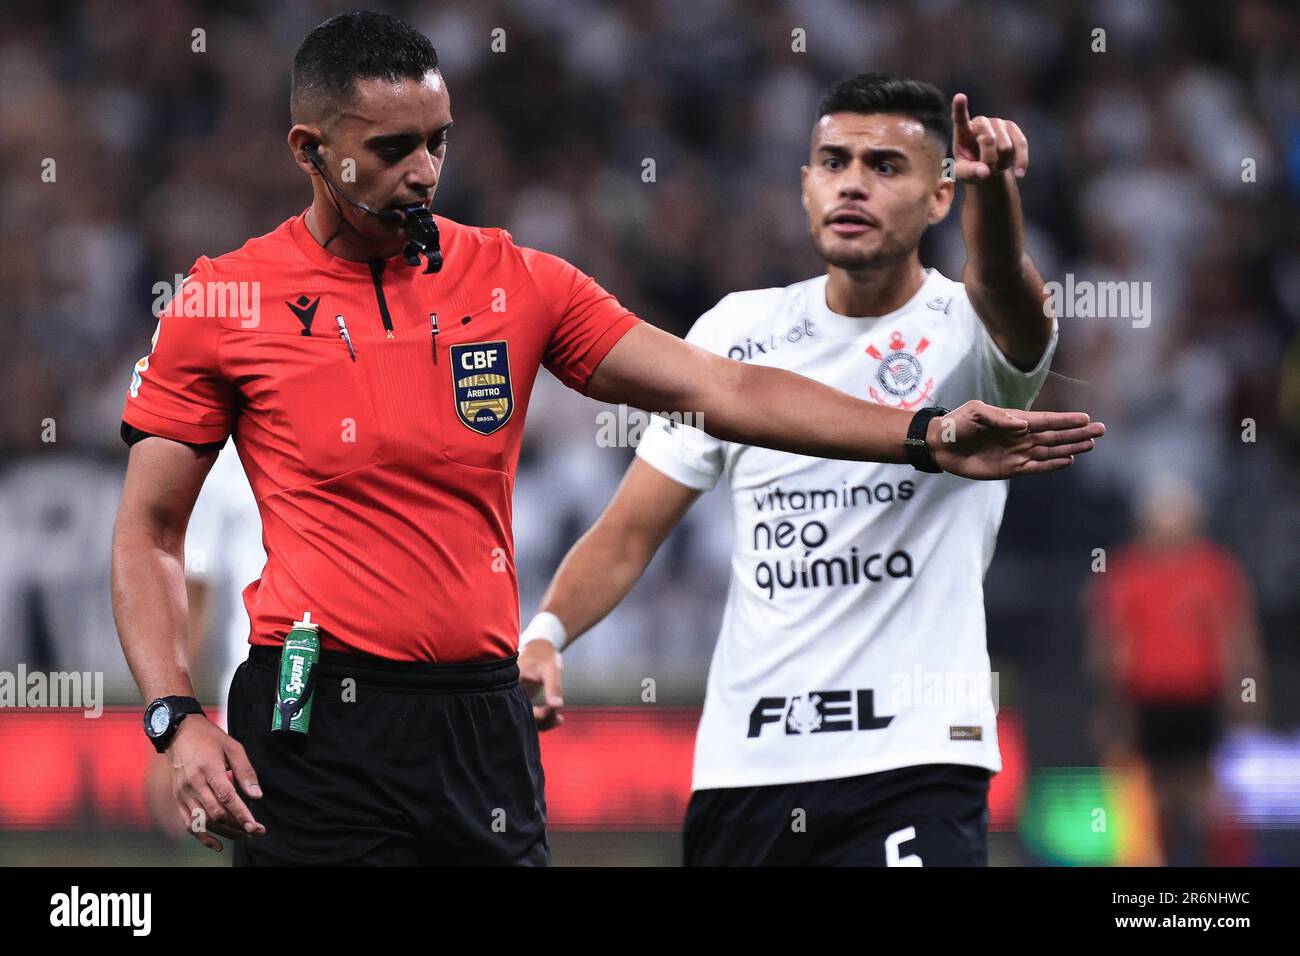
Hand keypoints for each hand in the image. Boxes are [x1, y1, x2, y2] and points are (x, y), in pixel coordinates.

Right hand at [165, 716, 264, 851]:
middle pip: (216, 813)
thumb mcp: (233, 747)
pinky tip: (216, 843)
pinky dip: (202, 836)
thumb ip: (245, 771)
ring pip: (203, 821)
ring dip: (224, 832)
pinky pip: (188, 823)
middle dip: (237, 826)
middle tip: (255, 831)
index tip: (255, 827)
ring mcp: (183, 793)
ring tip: (243, 836)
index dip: (242, 815)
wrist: (178, 732)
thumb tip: (257, 795)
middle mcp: (193, 784)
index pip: (227, 798)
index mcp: (209, 769)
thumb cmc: (209, 738)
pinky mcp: (177, 798)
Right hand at [519, 639, 564, 729]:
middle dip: (542, 722)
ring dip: (543, 723)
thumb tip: (558, 705)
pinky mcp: (519, 702)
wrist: (539, 648)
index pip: (520, 708)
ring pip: (525, 719)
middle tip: (560, 718)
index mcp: (510, 684)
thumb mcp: (550, 668)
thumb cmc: (543, 654)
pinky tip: (557, 719)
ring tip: (560, 719)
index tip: (554, 707)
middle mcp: (507, 693)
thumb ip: (553, 686)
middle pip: (521, 718)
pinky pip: (529, 716)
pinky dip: (542, 719)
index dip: (539, 714)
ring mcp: (513, 698)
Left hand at [927, 401, 1103, 478]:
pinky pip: (1035, 467)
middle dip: (1077, 433)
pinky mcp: (1010, 468)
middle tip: (1100, 431)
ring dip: (1070, 448)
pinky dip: (1051, 465)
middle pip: (1055, 435)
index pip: (1046, 420)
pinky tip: (1067, 461)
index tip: (1086, 419)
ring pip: (1050, 450)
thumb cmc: (958, 423)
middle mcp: (1021, 436)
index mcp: (1015, 420)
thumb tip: (1021, 424)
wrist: (942, 444)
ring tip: (1090, 445)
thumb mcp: (974, 412)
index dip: (1066, 420)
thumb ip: (997, 416)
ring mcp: (1017, 452)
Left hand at [951, 93, 1027, 181]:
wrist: (988, 166)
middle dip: (989, 160)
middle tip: (985, 168)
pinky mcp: (1013, 128)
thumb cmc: (971, 168)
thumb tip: (984, 172)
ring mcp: (998, 123)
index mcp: (963, 131)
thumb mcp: (964, 174)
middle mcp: (980, 122)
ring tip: (995, 167)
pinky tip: (1019, 173)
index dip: (960, 108)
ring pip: (1005, 147)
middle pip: (989, 140)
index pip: (960, 119)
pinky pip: (1021, 145)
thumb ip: (969, 173)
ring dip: (1001, 163)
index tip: (959, 97)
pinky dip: (1020, 162)